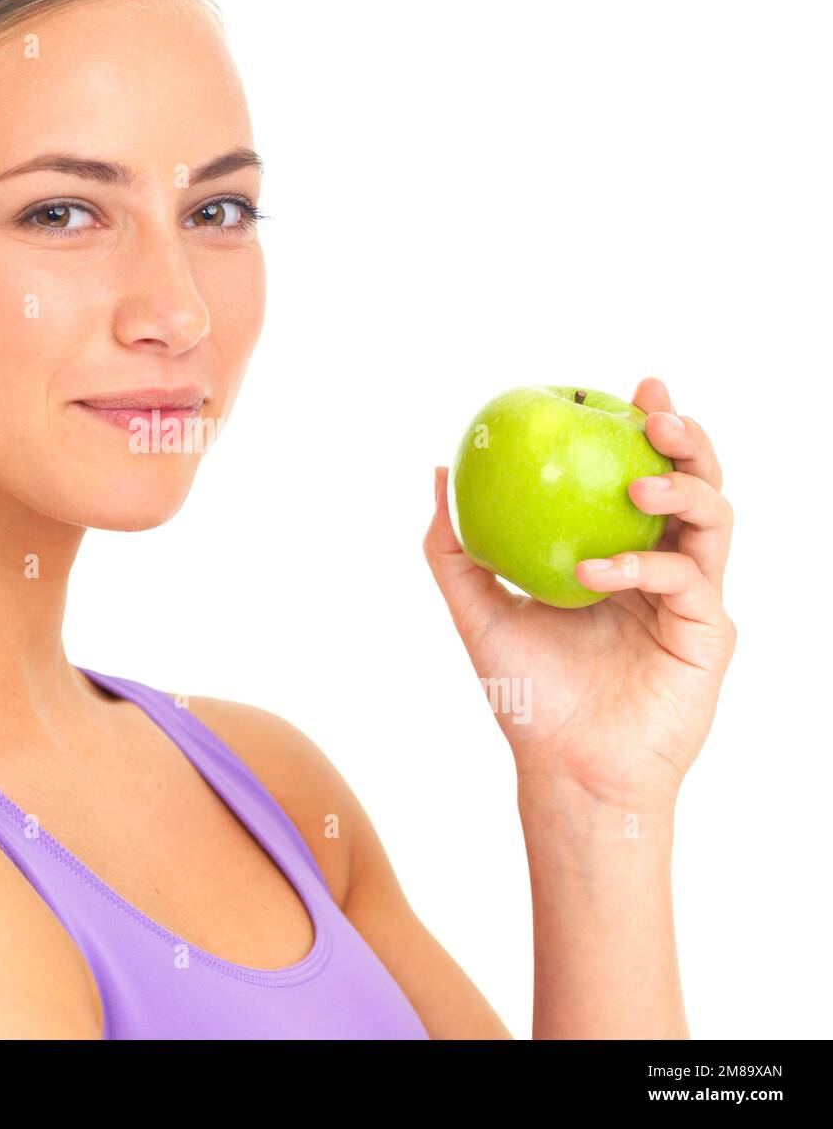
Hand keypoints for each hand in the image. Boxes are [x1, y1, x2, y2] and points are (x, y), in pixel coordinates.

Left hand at [423, 377, 736, 810]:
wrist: (564, 766)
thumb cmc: (526, 692)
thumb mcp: (477, 609)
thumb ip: (454, 547)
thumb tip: (440, 470)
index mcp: (620, 552)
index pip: (642, 474)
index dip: (643, 428)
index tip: (622, 389)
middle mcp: (663, 565)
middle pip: (696, 481)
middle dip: (686, 437)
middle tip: (652, 412)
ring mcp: (691, 597)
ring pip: (716, 517)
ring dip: (683, 486)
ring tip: (636, 484)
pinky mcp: (709, 631)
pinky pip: (688, 578)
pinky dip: (642, 566)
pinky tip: (593, 572)